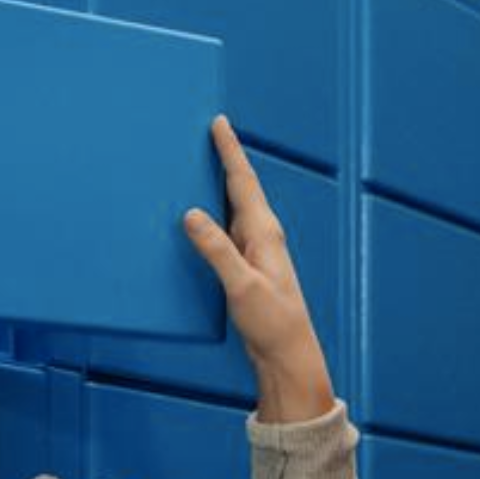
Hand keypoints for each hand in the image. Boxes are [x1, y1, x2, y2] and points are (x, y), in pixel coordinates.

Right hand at [183, 114, 330, 382]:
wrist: (287, 355)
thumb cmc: (272, 323)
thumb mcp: (241, 287)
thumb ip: (217, 251)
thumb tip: (192, 215)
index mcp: (264, 233)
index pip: (244, 182)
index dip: (230, 151)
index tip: (219, 123)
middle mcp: (262, 236)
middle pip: (240, 188)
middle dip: (224, 160)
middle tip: (206, 133)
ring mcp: (256, 252)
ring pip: (233, 208)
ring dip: (218, 187)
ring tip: (198, 166)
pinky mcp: (247, 268)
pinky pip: (227, 230)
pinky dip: (214, 216)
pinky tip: (200, 219)